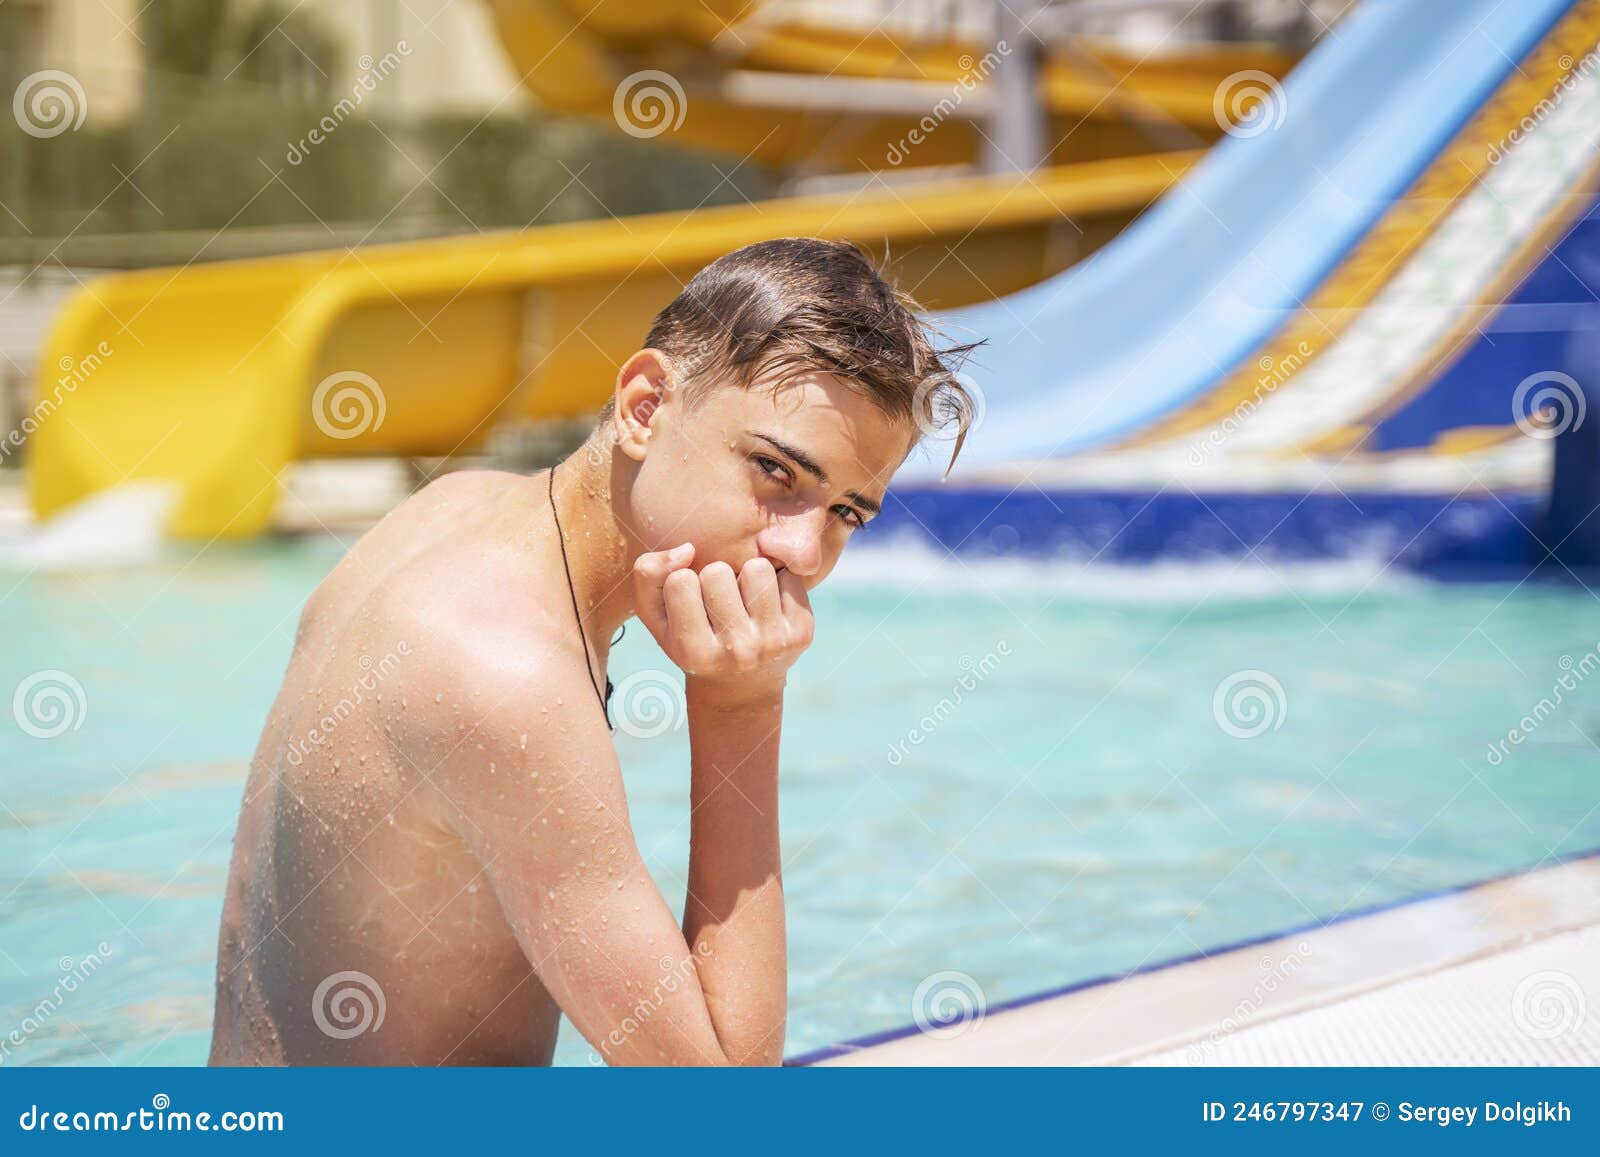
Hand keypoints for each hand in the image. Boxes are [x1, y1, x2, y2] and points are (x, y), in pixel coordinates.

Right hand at [633, 544, 814, 705]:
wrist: (741, 685)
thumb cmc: (691, 639)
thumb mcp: (657, 616)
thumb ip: (648, 575)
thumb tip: (687, 549)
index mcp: (695, 652)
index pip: (680, 580)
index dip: (683, 581)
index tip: (690, 603)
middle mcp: (737, 652)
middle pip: (718, 571)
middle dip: (716, 577)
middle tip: (719, 603)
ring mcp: (774, 643)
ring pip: (758, 568)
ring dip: (748, 576)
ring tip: (743, 600)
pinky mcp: (802, 632)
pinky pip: (788, 576)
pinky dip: (777, 582)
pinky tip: (767, 605)